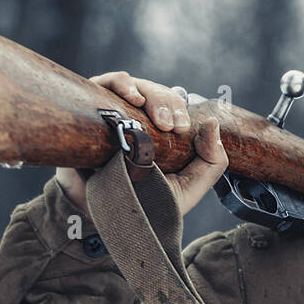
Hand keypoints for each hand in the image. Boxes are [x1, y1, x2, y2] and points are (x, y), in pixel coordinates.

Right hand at [56, 71, 227, 217]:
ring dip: (146, 92)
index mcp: (160, 130)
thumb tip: (213, 123)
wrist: (106, 219)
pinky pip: (103, 83)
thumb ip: (211, 161)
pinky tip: (131, 98)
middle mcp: (137, 118)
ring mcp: (113, 114)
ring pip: (132, 84)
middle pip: (154, 91)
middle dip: (165, 101)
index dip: (178, 107)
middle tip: (169, 124)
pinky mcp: (90, 113)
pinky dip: (120, 84)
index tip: (181, 128)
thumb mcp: (190, 186)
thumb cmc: (148, 203)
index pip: (172, 102)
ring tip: (147, 107)